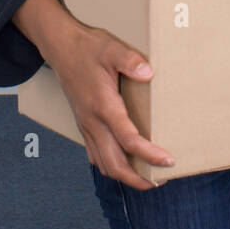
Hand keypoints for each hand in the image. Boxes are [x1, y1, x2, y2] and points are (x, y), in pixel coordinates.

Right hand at [17, 0, 173, 189]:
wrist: (60, 48)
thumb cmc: (87, 48)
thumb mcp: (111, 48)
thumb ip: (130, 61)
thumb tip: (148, 73)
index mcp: (103, 106)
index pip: (129, 140)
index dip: (150, 155)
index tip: (169, 161)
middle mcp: (93, 122)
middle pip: (115, 164)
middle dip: (138, 178)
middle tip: (160, 180)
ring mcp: (86, 126)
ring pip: (104, 164)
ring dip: (125, 176)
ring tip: (147, 177)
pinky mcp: (83, 125)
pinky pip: (96, 155)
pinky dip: (111, 166)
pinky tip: (124, 164)